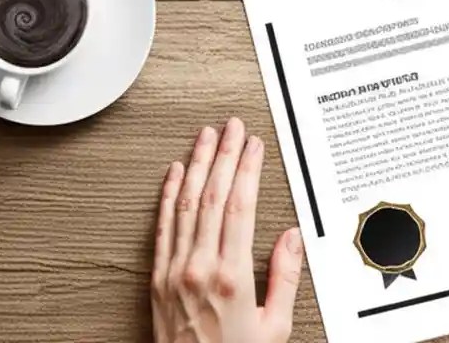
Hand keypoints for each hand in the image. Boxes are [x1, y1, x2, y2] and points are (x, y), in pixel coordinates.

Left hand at [152, 118, 303, 342]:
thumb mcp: (276, 326)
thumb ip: (285, 277)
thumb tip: (291, 237)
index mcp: (232, 276)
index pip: (240, 206)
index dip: (246, 169)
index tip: (253, 146)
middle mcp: (200, 267)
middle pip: (213, 196)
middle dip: (223, 154)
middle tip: (231, 126)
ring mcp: (175, 271)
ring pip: (186, 204)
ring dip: (196, 164)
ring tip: (205, 137)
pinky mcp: (158, 278)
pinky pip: (163, 226)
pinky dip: (168, 195)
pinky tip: (174, 172)